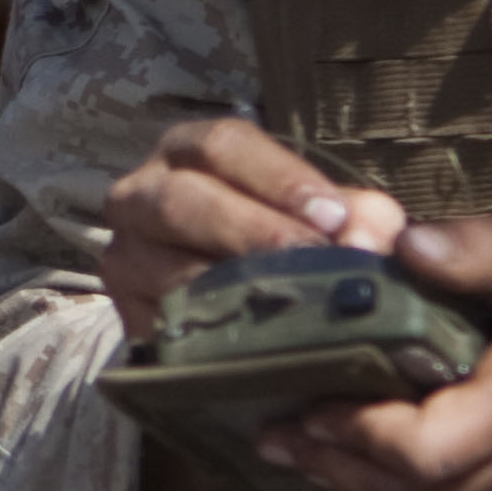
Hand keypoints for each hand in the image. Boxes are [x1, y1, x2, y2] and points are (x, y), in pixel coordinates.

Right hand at [100, 116, 410, 341]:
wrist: (244, 307)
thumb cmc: (290, 240)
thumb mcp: (327, 216)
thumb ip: (361, 216)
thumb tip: (365, 240)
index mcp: (190, 152)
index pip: (223, 145)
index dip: (278, 178)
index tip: (331, 217)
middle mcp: (141, 195)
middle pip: (181, 200)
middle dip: (250, 231)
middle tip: (307, 259)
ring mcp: (125, 257)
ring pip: (162, 268)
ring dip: (230, 289)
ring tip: (289, 306)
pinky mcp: (126, 315)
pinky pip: (161, 324)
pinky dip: (209, 334)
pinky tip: (252, 345)